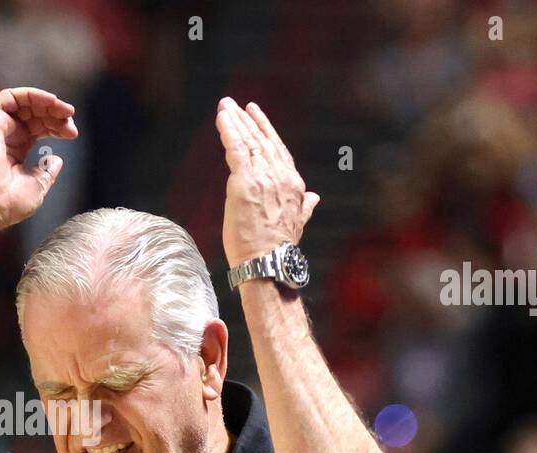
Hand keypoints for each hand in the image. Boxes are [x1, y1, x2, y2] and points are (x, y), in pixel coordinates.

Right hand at [0, 87, 77, 230]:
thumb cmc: (7, 203)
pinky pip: (9, 97)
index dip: (57, 127)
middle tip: (71, 120)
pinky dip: (30, 94)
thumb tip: (55, 160)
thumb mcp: (37, 186)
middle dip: (55, 114)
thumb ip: (47, 171)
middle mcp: (5, 137)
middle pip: (33, 114)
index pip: (38, 128)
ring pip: (23, 103)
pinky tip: (50, 101)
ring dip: (45, 102)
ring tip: (64, 110)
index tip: (72, 134)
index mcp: (15, 151)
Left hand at [215, 97, 319, 267]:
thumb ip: (305, 207)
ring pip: (249, 142)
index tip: (257, 118)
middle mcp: (281, 177)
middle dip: (250, 121)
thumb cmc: (276, 250)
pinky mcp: (244, 182)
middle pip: (264, 142)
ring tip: (226, 106)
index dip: (268, 132)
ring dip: (236, 121)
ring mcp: (263, 178)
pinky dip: (229, 130)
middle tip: (238, 105)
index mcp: (293, 185)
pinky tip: (222, 117)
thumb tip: (314, 198)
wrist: (268, 264)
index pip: (280, 152)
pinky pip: (236, 148)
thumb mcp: (297, 224)